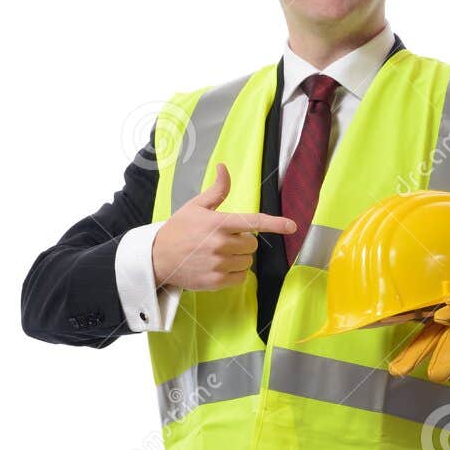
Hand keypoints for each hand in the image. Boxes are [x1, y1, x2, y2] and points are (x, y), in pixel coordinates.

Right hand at [152, 162, 296, 290]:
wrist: (158, 258)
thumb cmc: (179, 230)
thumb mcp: (196, 206)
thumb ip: (216, 191)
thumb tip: (224, 167)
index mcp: (219, 222)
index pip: (253, 222)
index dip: (275, 223)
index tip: (292, 226)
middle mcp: (221, 244)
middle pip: (253, 244)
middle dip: (244, 241)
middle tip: (225, 240)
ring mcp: (219, 264)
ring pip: (247, 261)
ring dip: (239, 258)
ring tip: (218, 254)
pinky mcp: (216, 281)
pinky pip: (240, 277)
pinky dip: (234, 273)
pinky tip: (218, 267)